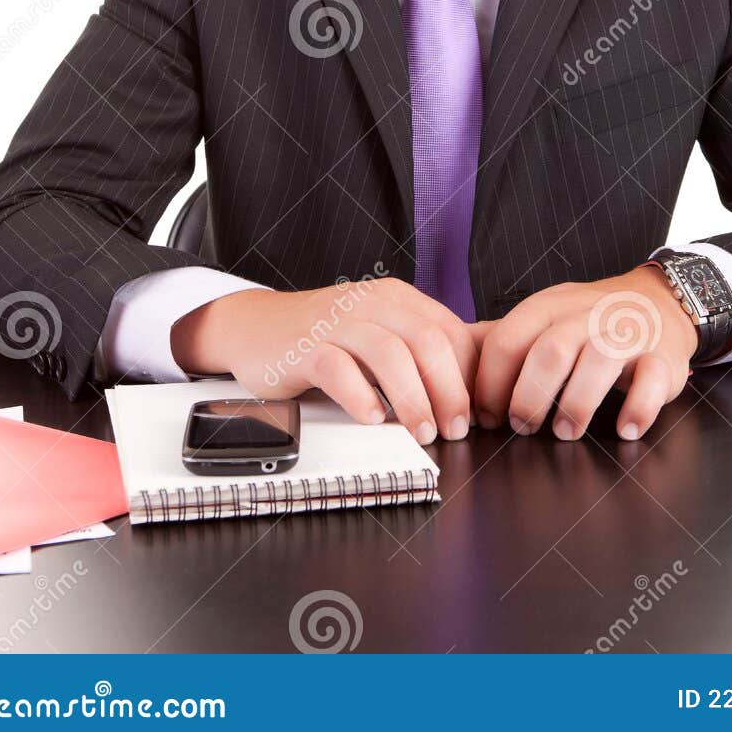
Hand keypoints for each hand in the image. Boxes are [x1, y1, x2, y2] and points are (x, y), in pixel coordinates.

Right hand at [170, 277, 476, 444]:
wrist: (257, 327)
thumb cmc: (327, 338)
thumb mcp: (378, 333)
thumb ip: (416, 352)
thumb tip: (470, 391)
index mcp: (396, 298)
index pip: (450, 331)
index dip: (468, 376)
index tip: (474, 414)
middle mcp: (371, 302)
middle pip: (426, 341)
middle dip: (448, 390)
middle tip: (454, 429)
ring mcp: (336, 322)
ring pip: (388, 353)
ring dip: (412, 398)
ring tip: (422, 432)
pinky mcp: (305, 346)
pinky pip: (338, 368)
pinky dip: (361, 396)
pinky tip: (372, 418)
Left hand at [471, 264, 697, 441]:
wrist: (659, 300)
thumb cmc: (589, 321)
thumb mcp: (545, 318)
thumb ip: (503, 340)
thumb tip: (449, 368)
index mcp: (549, 307)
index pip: (508, 339)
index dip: (489, 384)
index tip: (485, 417)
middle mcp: (586, 315)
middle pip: (551, 351)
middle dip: (529, 396)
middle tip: (523, 428)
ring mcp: (627, 333)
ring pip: (599, 361)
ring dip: (577, 403)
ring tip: (567, 432)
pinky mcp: (662, 357)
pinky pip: (651, 380)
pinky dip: (637, 409)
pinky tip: (625, 429)